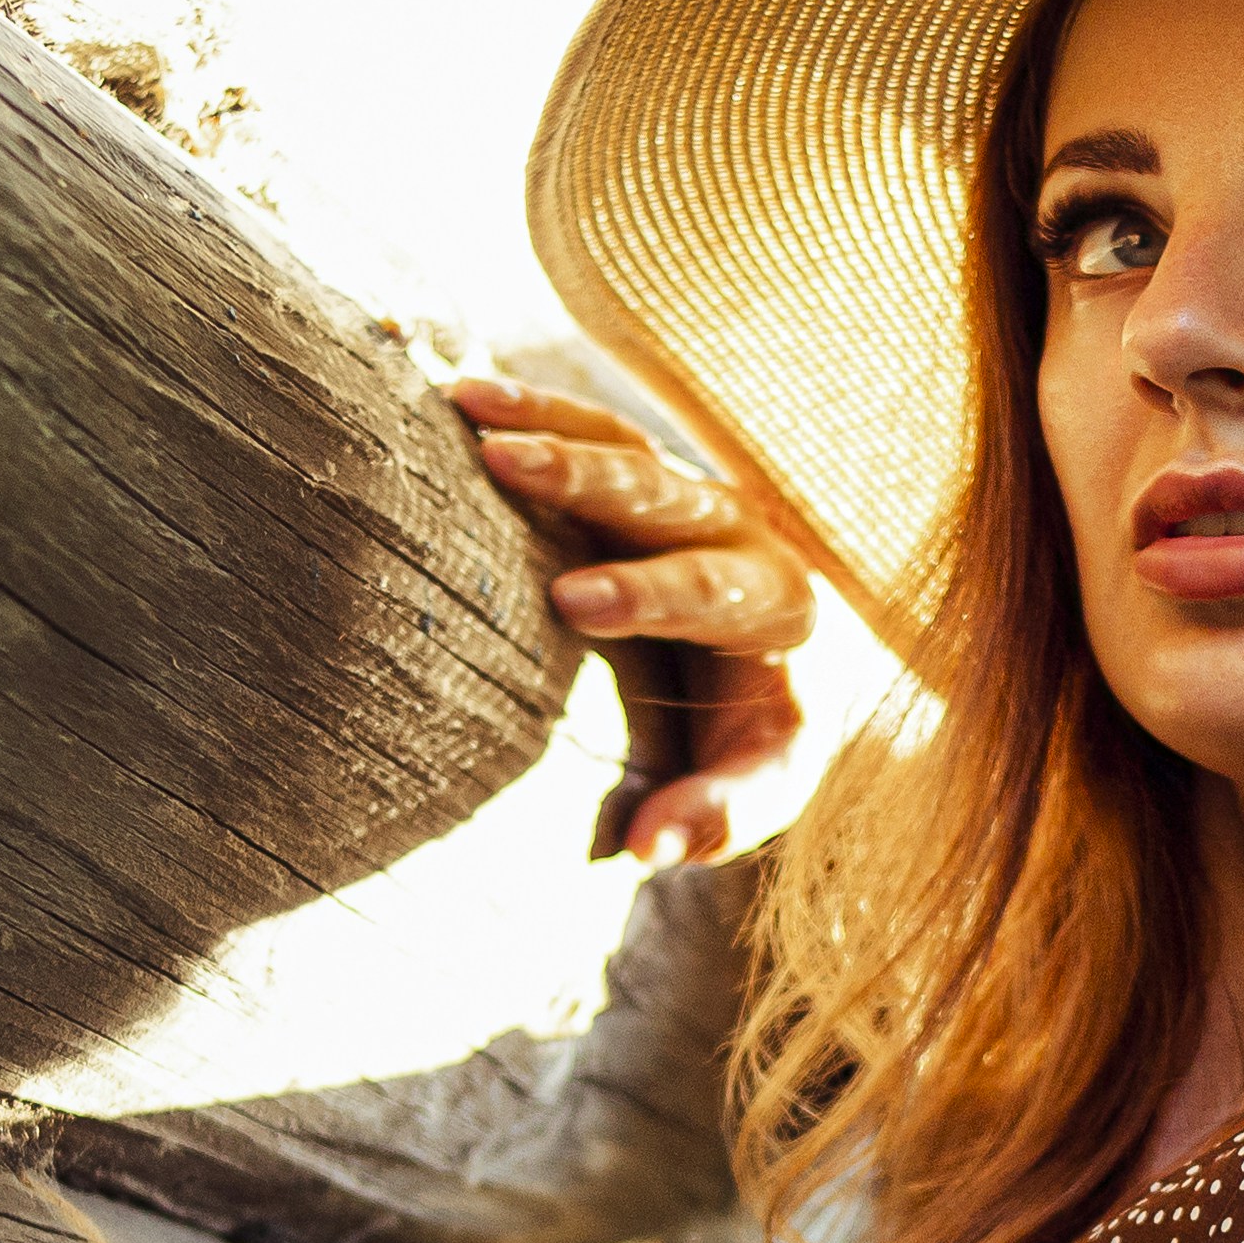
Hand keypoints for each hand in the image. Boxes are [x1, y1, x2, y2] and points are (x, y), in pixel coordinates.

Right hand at [455, 372, 812, 866]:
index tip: (573, 598)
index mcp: (777, 606)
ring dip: (545, 419)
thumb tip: (645, 848)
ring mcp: (683, 494)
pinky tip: (454, 394)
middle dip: (582, 476)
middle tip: (505, 460)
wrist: (789, 662)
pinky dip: (526, 407)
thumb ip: (716, 816)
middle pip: (658, 493)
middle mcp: (734, 531)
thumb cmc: (768, 731)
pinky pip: (584, 428)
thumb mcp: (763, 783)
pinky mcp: (637, 478)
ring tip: (463, 405)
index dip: (644, 592)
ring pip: (620, 442)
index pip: (709, 590)